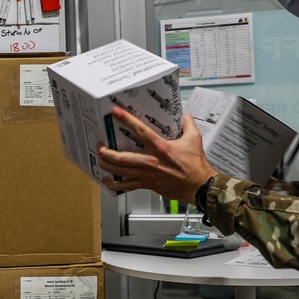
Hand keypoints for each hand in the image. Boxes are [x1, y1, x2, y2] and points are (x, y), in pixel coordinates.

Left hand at [96, 107, 216, 202]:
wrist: (198, 186)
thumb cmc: (196, 165)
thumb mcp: (194, 139)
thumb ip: (188, 124)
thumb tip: (183, 115)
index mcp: (161, 147)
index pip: (140, 130)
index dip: (126, 120)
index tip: (115, 112)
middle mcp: (150, 161)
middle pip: (120, 156)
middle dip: (105, 151)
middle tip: (100, 144)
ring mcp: (146, 175)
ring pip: (119, 170)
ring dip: (106, 164)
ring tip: (99, 157)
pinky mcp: (146, 185)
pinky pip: (125, 186)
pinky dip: (113, 183)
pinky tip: (107, 179)